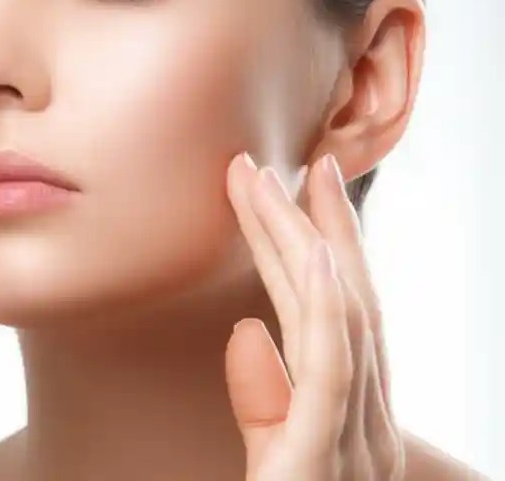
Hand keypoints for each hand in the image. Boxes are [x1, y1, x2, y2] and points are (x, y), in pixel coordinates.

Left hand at [225, 152, 404, 479]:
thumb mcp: (267, 461)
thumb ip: (264, 403)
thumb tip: (247, 329)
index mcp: (348, 425)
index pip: (340, 322)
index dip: (327, 249)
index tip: (302, 188)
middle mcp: (363, 431)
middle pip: (349, 309)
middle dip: (321, 230)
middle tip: (299, 161)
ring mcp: (354, 449)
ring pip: (339, 324)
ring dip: (308, 245)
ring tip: (277, 182)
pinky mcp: (322, 462)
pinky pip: (332, 374)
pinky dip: (328, 311)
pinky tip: (315, 258)